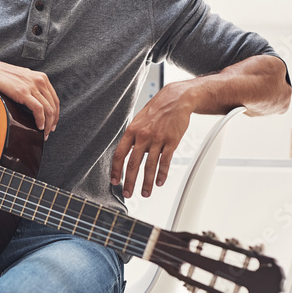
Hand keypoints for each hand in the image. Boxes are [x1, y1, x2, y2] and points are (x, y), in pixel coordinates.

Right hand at [0, 57, 59, 137]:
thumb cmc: (3, 76)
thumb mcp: (23, 79)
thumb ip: (31, 87)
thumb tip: (35, 101)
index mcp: (41, 77)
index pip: (55, 99)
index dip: (56, 113)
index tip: (53, 123)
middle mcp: (40, 81)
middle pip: (54, 105)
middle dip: (53, 121)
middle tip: (49, 131)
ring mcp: (32, 86)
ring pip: (48, 109)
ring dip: (48, 124)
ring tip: (44, 133)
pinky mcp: (24, 93)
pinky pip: (39, 110)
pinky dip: (41, 120)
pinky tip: (39, 126)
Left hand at [111, 83, 194, 197]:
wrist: (176, 99)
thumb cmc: (157, 110)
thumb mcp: (139, 121)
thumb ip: (133, 138)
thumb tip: (127, 154)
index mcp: (132, 131)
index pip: (119, 154)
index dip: (115, 170)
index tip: (114, 181)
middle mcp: (143, 136)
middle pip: (133, 164)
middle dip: (129, 182)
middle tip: (127, 194)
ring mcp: (157, 139)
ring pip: (149, 166)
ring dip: (147, 183)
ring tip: (145, 193)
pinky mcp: (171, 141)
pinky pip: (165, 161)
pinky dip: (162, 174)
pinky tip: (159, 183)